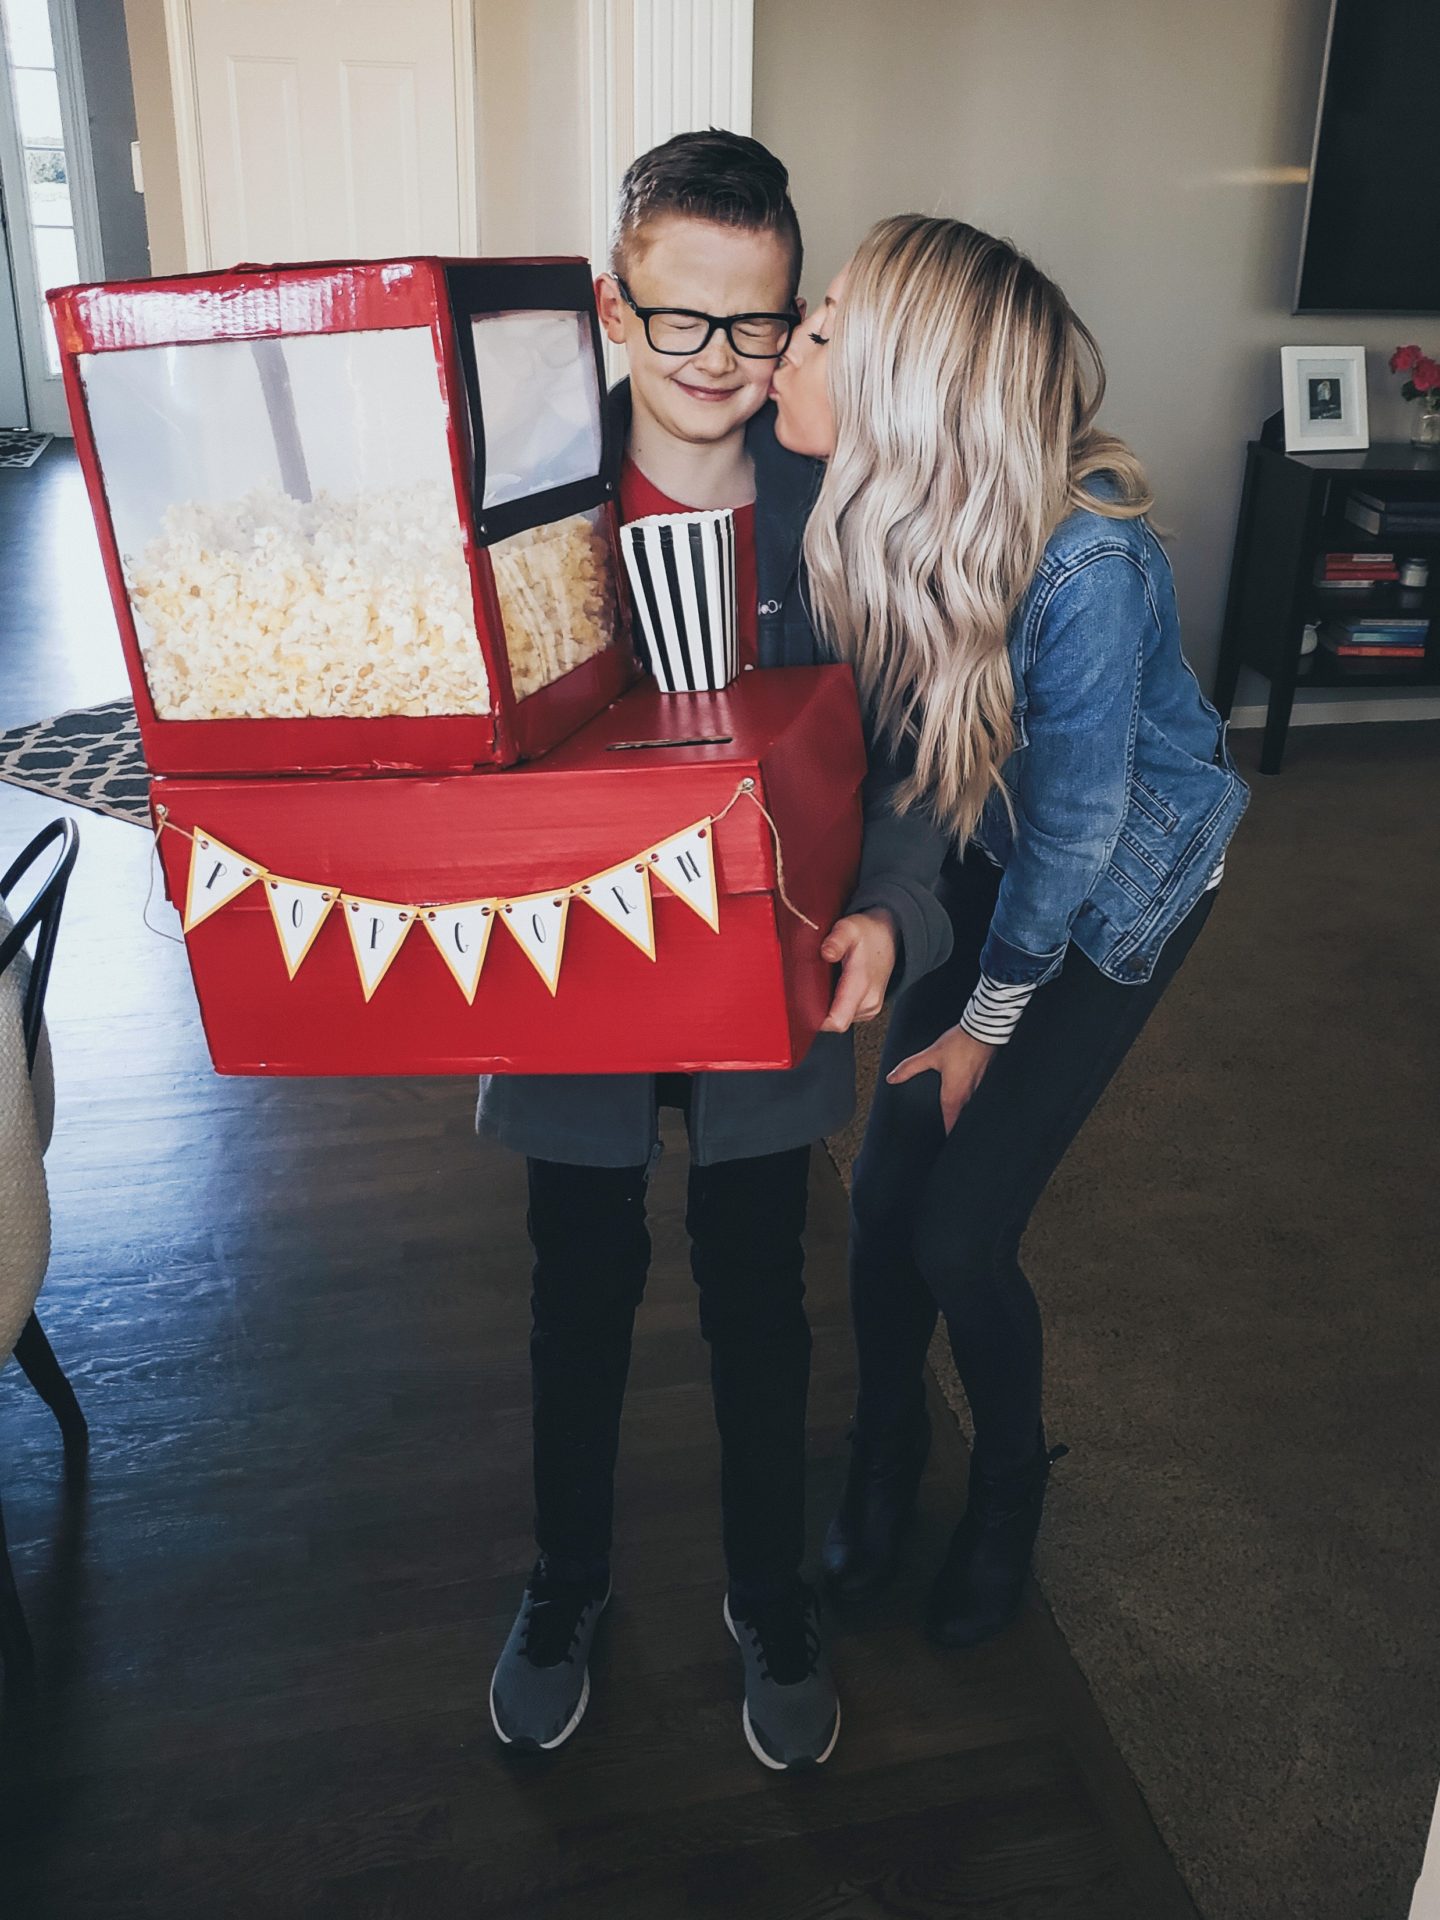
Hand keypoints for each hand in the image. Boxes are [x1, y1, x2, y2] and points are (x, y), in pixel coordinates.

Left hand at [818, 909, 897, 1032]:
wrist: (888, 935)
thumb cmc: (869, 933)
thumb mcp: (849, 928)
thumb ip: (837, 940)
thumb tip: (826, 953)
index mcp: (862, 986)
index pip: (837, 1022)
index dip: (815, 1019)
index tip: (802, 1004)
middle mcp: (868, 1003)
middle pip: (833, 1021)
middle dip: (817, 1007)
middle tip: (811, 985)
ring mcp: (869, 1008)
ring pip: (838, 1019)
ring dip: (827, 1005)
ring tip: (825, 983)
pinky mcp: (868, 1009)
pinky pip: (844, 1014)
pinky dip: (835, 1003)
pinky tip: (834, 986)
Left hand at [886, 1022, 994, 1133]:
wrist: (984, 1030)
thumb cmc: (960, 1043)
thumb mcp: (930, 1055)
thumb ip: (910, 1067)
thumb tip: (892, 1078)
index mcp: (954, 1095)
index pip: (950, 1123)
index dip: (946, 1134)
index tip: (943, 1143)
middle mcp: (969, 1095)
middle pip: (962, 1118)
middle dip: (955, 1125)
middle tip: (949, 1131)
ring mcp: (980, 1088)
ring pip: (971, 1108)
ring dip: (964, 1112)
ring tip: (957, 1115)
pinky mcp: (987, 1078)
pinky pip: (978, 1095)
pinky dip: (972, 1098)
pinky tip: (968, 1092)